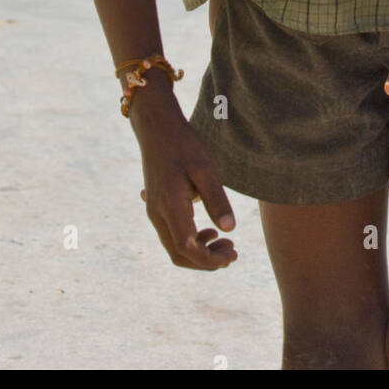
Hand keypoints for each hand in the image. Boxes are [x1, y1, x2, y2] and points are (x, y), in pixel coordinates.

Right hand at [132, 85, 236, 270]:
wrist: (157, 127)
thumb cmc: (183, 145)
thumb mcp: (205, 168)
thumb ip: (216, 199)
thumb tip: (229, 229)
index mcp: (170, 207)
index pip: (188, 249)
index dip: (210, 260)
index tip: (232, 257)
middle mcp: (158, 215)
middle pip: (179, 255)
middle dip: (207, 260)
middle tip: (233, 252)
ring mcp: (154, 211)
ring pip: (175, 246)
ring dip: (199, 251)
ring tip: (225, 242)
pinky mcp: (156, 206)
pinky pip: (172, 234)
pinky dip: (190, 240)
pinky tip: (209, 230)